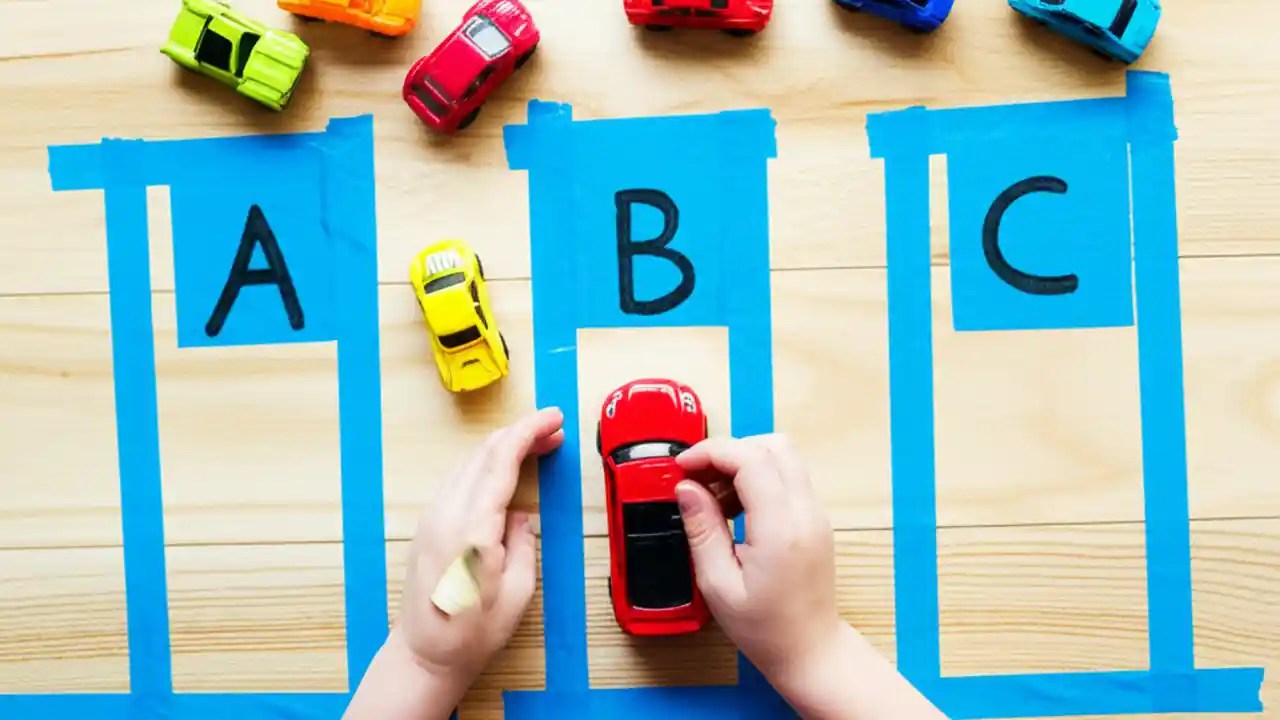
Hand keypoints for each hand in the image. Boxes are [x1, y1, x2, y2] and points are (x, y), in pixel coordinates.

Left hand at [399, 406, 563, 682]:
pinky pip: (458, 481)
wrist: (424, 654)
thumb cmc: (473, 633)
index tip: (554, 417)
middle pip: (483, 454)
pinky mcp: (428, 526)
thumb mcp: (517, 593)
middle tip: (554, 430)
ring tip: (536, 446)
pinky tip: (504, 470)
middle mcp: (447, 514)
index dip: (528, 431)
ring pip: (468, 463)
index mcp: (472, 528)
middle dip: (520, 433)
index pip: (500, 461)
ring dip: (502, 448)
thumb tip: (522, 516)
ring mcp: (432, 518)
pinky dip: (485, 466)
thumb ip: (523, 545)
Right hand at [675, 434, 840, 682]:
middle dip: (729, 451)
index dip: (711, 451)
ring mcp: (814, 513)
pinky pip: (787, 478)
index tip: (683, 465)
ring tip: (712, 500)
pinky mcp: (814, 519)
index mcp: (781, 528)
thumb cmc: (765, 628)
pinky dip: (757, 480)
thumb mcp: (718, 584)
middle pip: (772, 445)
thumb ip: (702, 530)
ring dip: (743, 464)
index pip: (750, 458)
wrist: (810, 650)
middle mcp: (805, 512)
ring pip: (782, 457)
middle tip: (697, 478)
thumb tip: (686, 489)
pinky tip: (733, 509)